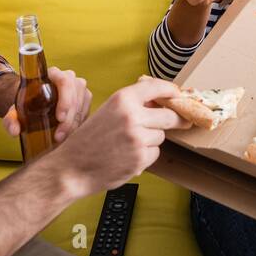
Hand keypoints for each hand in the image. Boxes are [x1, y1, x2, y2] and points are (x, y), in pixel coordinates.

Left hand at [2, 67, 92, 143]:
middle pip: (75, 96)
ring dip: (74, 124)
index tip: (59, 118)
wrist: (35, 100)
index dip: (65, 100)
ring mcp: (79, 88)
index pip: (65, 82)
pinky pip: (86, 111)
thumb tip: (14, 131)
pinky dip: (79, 123)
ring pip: (82, 105)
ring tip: (61, 137)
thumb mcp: (15, 110)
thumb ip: (10, 120)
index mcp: (53, 74)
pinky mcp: (85, 98)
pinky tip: (69, 133)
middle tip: (59, 136)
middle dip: (69, 119)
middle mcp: (69, 78)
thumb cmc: (26, 102)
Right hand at [54, 75, 191, 192]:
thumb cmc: (88, 139)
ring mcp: (137, 138)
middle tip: (183, 121)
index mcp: (122, 99)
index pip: (156, 87)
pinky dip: (146, 155)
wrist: (72, 167)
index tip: (179, 95)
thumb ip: (132, 105)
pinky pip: (155, 153)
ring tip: (129, 144)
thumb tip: (160, 101)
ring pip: (161, 135)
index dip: (172, 91)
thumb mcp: (108, 111)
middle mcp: (131, 116)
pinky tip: (128, 156)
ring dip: (152, 140)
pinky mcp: (140, 158)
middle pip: (169, 115)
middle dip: (176, 120)